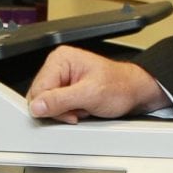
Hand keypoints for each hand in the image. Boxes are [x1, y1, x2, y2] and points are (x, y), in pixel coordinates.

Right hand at [26, 45, 166, 123]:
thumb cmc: (119, 86)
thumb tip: (37, 106)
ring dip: (65, 112)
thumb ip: (61, 100)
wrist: (134, 91)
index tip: (69, 112)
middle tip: (79, 110)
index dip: (50, 106)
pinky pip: (56, 107)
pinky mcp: (65, 89)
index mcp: (60, 59)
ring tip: (83, 107)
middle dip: (59, 110)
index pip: (38, 89)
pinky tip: (81, 109)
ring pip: (47, 105)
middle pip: (40, 97)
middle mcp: (58, 66)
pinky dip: (68, 112)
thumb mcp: (90, 95)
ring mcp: (61, 77)